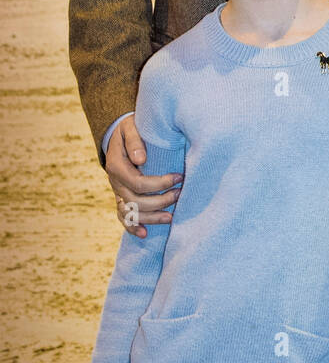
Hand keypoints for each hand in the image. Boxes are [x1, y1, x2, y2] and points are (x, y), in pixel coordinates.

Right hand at [106, 115, 182, 238]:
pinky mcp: (122, 198)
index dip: (159, 183)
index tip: (179, 177)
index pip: (138, 182)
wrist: (118, 136)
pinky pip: (123, 217)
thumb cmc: (129, 130)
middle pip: (136, 201)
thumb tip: (140, 159)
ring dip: (151, 218)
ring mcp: (118, 192)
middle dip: (160, 201)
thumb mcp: (129, 128)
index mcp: (116, 166)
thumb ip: (134, 141)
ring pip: (130, 212)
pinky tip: (144, 234)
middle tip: (180, 194)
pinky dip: (132, 227)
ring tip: (171, 217)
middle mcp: (115, 183)